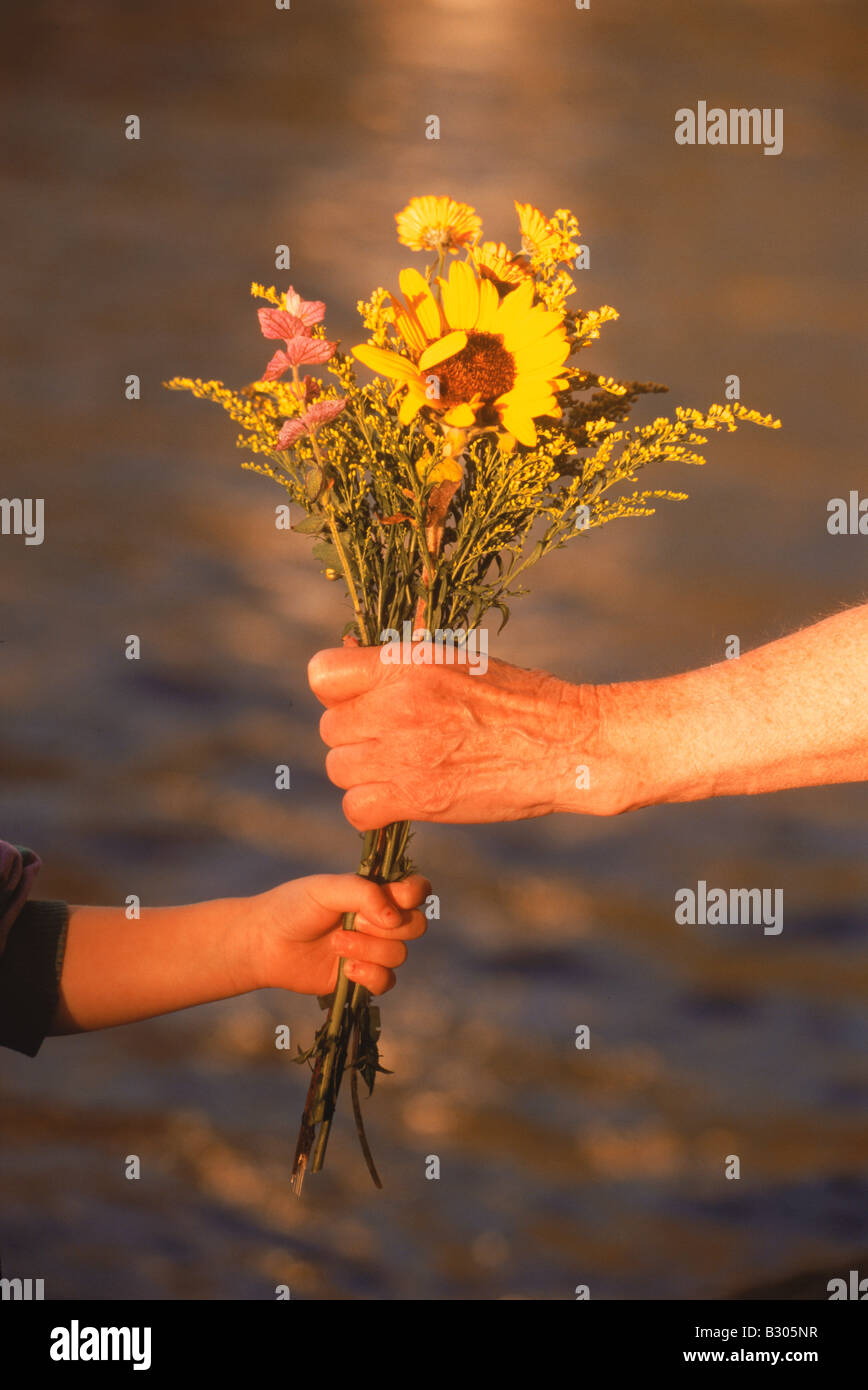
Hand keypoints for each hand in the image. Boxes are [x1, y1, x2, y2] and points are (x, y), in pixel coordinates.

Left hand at [253, 872, 429, 995]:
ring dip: (368, 949)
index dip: (413, 895)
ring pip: (399, 955)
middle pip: (416, 925)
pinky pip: (387, 981)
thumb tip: (394, 917)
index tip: (393, 898)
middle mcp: (379, 921)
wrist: (265, 943)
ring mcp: (372, 950)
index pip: (416, 891)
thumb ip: (363, 893)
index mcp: (375, 892)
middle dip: (387, 927)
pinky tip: (345, 970)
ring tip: (335, 944)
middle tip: (353, 921)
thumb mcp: (326, 888)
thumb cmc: (293, 907)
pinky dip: (370, 975)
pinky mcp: (362, 978)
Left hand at [308, 645, 624, 828]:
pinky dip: (372, 809)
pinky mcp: (416, 797)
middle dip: (356, 736)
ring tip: (403, 769)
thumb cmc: (518, 698)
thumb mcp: (457, 660)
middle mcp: (396, 705)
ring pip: (339, 769)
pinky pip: (356, 808)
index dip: (338, 691)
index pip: (322, 674)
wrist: (565, 744)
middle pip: (330, 728)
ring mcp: (403, 752)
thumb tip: (349, 653)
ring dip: (363, 774)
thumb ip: (401, 664)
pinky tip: (401, 799)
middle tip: (394, 742)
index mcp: (406, 663)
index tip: (362, 701)